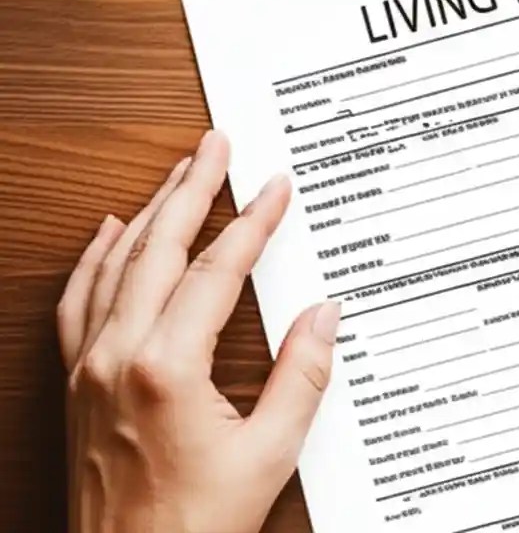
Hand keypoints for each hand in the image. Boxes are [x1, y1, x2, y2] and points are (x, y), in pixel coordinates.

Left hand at [57, 131, 338, 532]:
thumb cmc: (195, 525)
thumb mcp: (269, 454)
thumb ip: (302, 377)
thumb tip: (324, 315)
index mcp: (166, 367)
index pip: (216, 272)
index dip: (252, 224)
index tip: (276, 189)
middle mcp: (116, 357)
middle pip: (157, 249)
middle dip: (192, 190)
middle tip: (216, 144)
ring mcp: (87, 369)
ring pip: (114, 266)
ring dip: (149, 213)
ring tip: (178, 174)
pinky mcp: (75, 385)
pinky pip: (77, 302)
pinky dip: (94, 259)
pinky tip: (108, 233)